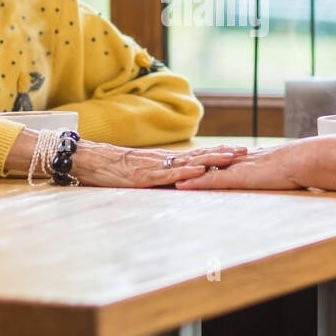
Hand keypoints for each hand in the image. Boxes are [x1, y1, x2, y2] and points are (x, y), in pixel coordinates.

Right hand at [70, 141, 248, 187]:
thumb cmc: (112, 169)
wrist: (89, 160)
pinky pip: (168, 174)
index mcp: (164, 159)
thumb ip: (158, 177)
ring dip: (210, 160)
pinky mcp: (144, 176)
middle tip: (246, 151)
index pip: (196, 154)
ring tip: (231, 158)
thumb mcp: (140, 173)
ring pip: (188, 162)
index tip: (239, 151)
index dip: (218, 152)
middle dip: (223, 154)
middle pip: (199, 155)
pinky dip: (185, 172)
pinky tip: (198, 171)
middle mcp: (163, 160)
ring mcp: (154, 167)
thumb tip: (176, 185)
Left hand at [173, 144, 305, 190]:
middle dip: (179, 168)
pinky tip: (179, 186)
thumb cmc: (295, 167)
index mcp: (241, 160)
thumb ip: (269, 173)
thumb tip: (272, 177)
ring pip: (201, 171)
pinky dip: (194, 182)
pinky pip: (211, 180)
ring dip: (180, 175)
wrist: (301, 161)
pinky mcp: (237, 177)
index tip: (178, 167)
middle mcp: (233, 162)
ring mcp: (233, 168)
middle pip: (200, 164)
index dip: (195, 164)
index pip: (212, 161)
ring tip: (160, 178)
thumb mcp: (277, 171)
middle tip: (159, 169)